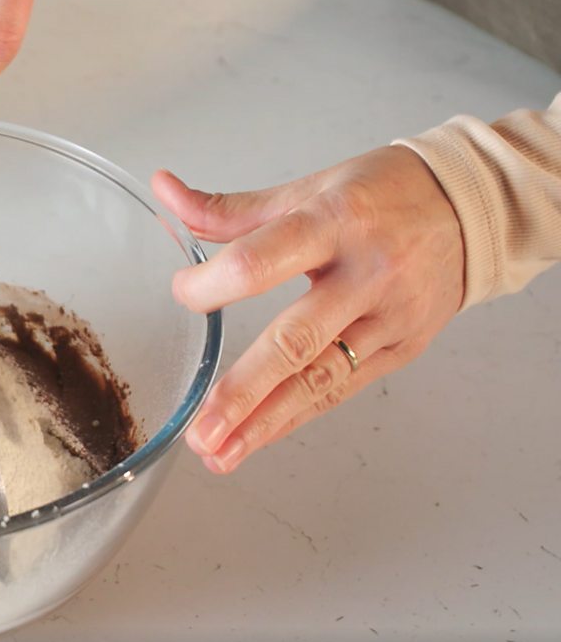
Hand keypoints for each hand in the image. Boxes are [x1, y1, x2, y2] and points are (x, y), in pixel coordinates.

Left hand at [153, 146, 464, 473]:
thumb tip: (167, 191)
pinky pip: (341, 388)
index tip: (182, 293)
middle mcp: (366, 273)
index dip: (214, 282)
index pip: (262, 259)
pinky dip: (295, 417)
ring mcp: (389, 317)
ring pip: (320, 379)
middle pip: (296, 340)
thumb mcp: (308, 188)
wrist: (474, 207)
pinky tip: (257, 439)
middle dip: (244, 392)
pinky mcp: (403, 348)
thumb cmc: (384, 194)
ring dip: (264, 423)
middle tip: (202, 430)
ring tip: (218, 453)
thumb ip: (231, 209)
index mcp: (334, 222)